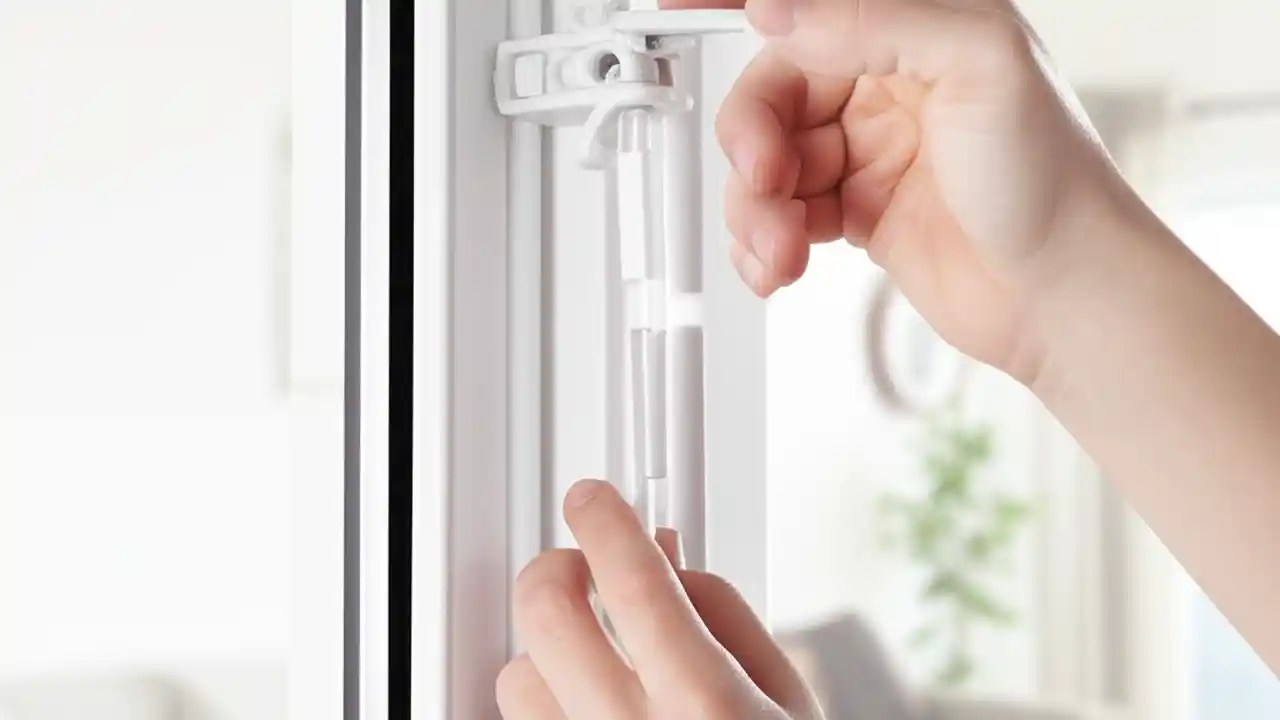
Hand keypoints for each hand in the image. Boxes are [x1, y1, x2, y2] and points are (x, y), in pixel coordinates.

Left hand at [497, 479, 823, 718]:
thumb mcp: (795, 705)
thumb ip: (731, 620)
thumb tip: (669, 561)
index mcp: (708, 706)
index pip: (633, 581)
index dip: (604, 521)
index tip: (592, 500)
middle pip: (547, 613)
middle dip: (556, 566)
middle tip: (581, 564)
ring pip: (516, 677)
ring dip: (547, 650)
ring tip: (593, 659)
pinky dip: (547, 707)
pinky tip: (590, 712)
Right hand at [668, 0, 1134, 384]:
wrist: (1062, 298)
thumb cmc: (1052, 184)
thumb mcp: (978, 63)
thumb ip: (875, 20)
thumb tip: (777, 11)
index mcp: (917, 27)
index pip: (810, 10)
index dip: (741, 8)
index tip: (671, 4)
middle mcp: (887, 81)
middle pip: (770, 93)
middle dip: (752, 144)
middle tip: (766, 181)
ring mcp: (867, 147)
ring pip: (766, 160)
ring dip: (755, 208)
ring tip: (780, 247)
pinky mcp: (855, 208)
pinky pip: (778, 212)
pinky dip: (764, 241)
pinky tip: (777, 264)